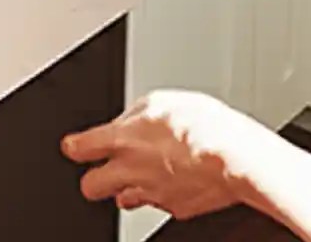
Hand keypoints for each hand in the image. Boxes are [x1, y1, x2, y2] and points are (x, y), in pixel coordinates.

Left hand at [61, 90, 273, 220]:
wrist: (237, 158)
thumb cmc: (205, 125)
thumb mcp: (162, 100)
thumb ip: (135, 114)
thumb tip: (127, 121)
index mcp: (121, 139)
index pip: (77, 148)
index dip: (73, 148)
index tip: (74, 147)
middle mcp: (130, 170)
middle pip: (90, 186)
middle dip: (94, 179)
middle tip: (105, 170)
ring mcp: (151, 193)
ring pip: (123, 201)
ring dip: (128, 189)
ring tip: (145, 175)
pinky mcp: (174, 209)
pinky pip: (159, 205)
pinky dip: (163, 196)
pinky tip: (176, 181)